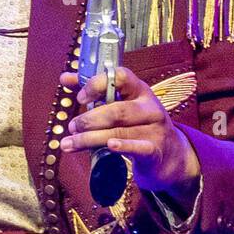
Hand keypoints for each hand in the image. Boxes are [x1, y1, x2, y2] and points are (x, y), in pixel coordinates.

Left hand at [58, 66, 200, 201]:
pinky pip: (138, 148)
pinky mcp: (155, 151)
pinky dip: (123, 147)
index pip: (121, 77)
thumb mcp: (122, 105)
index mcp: (140, 91)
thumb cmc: (138, 125)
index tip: (81, 98)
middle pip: (117, 110)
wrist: (168, 156)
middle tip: (72, 127)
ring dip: (90, 139)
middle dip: (90, 119)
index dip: (98, 84)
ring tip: (69, 143)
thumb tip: (65, 78)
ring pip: (119, 132)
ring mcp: (155, 130)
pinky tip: (109, 147)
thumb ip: (95, 91)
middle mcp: (150, 108)